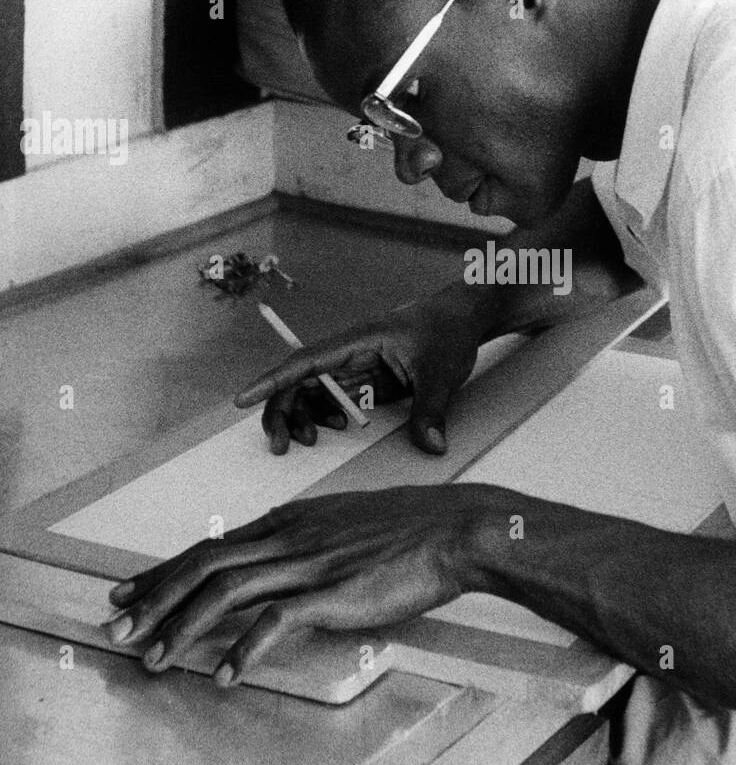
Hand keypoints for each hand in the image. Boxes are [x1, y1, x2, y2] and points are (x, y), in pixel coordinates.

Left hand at [105, 485, 497, 685]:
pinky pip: (275, 621)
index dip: (164, 570)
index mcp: (289, 522)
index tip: (129, 590)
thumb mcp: (346, 521)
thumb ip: (309, 538)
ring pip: (225, 590)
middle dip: (153, 597)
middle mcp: (289, 538)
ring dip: (182, 626)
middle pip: (203, 564)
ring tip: (153, 659)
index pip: (211, 544)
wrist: (454, 527)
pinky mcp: (332, 592)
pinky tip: (226, 677)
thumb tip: (282, 556)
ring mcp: (308, 564)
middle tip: (115, 625)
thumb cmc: (410, 527)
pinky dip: (244, 650)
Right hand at [235, 295, 480, 455]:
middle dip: (281, 413)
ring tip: (312, 442)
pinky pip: (335, 401)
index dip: (271, 381)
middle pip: (299, 382)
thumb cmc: (447, 331)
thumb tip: (432, 446)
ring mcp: (357, 368)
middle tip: (279, 446)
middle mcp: (348, 355)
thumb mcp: (442, 372)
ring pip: (313, 394)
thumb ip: (431, 410)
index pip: (304, 362)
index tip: (242, 400)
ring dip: (303, 418)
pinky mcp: (368, 381)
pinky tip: (341, 429)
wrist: (463, 318)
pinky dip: (327, 417)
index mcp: (357, 342)